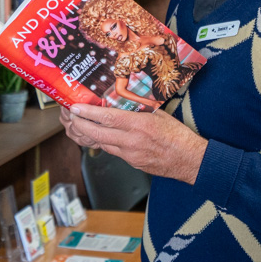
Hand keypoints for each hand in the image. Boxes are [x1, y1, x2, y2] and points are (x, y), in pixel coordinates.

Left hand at [60, 104, 207, 183]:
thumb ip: (139, 108)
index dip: (88, 113)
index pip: (108, 118)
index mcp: (140, 125)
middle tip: (70, 116)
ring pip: (101, 144)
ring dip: (87, 135)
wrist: (190, 161)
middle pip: (97, 134)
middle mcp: (132, 141)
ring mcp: (130, 155)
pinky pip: (112, 151)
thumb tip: (123, 98)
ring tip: (78, 124)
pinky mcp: (131, 163)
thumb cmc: (178, 136)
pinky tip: (99, 135)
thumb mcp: (159, 114)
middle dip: (79, 125)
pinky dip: (102, 142)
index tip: (75, 107)